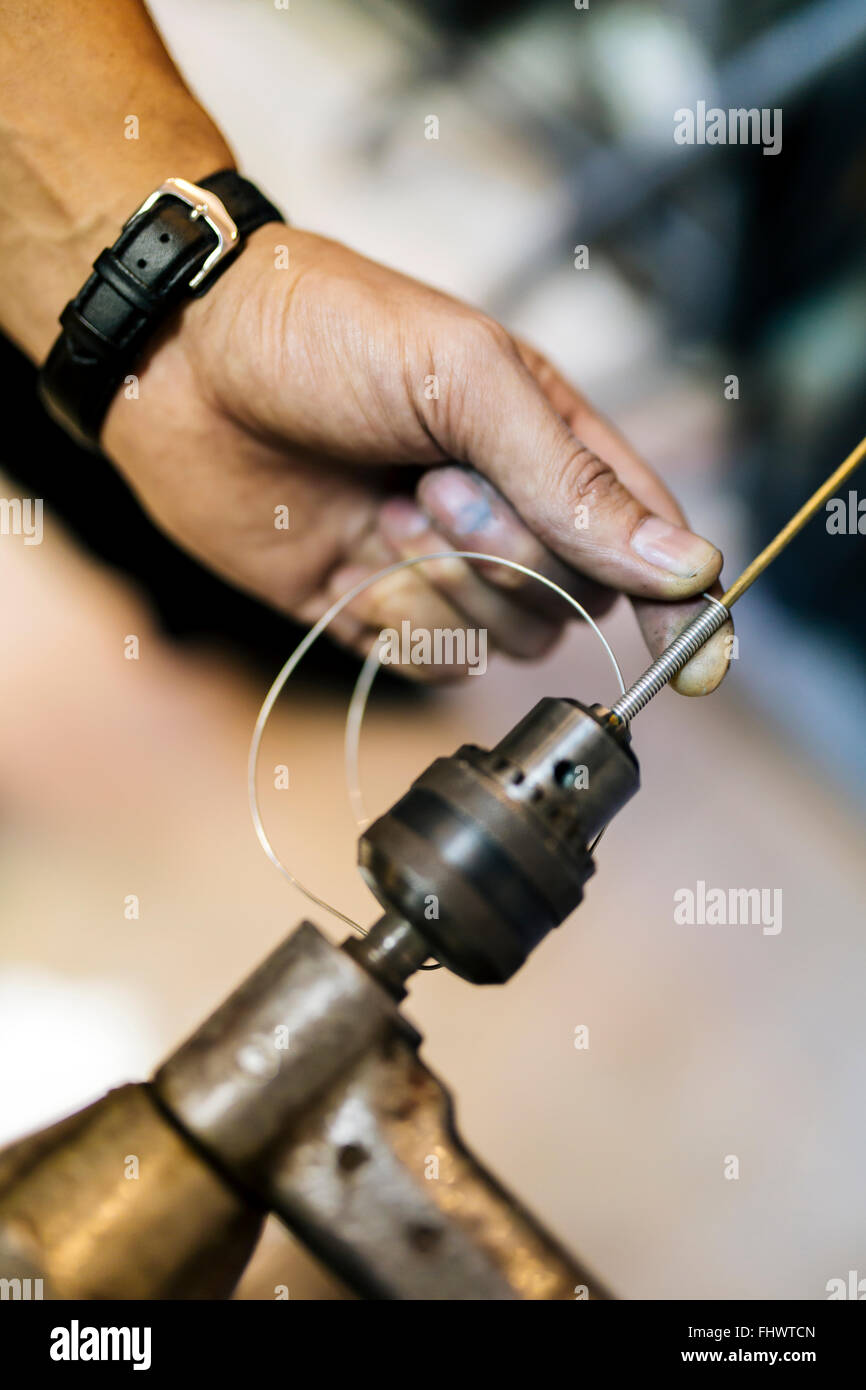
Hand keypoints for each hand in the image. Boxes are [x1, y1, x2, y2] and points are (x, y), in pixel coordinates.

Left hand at [103, 225, 731, 688]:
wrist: (180, 359)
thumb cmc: (323, 332)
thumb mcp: (467, 380)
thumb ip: (573, 479)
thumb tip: (686, 566)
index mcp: (546, 437)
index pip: (645, 535)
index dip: (679, 597)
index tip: (698, 656)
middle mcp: (505, 508)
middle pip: (578, 595)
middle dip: (511, 554)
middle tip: (432, 484)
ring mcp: (439, 564)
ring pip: (507, 636)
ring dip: (449, 583)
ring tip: (383, 504)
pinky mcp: (373, 609)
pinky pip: (430, 659)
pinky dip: (397, 620)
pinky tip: (351, 555)